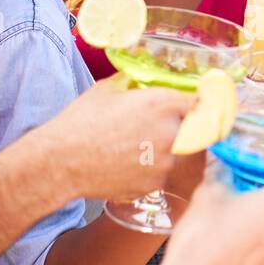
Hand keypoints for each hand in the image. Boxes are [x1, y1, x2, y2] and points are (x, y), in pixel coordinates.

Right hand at [46, 77, 195, 200]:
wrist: (61, 162)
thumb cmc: (81, 122)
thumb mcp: (108, 89)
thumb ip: (134, 83)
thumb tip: (143, 80)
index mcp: (163, 103)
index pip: (201, 102)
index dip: (200, 103)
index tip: (200, 106)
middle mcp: (171, 133)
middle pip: (194, 129)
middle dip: (184, 127)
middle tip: (162, 128)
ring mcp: (165, 162)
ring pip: (179, 153)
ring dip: (166, 149)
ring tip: (137, 147)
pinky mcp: (156, 183)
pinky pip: (163, 172)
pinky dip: (152, 168)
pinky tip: (128, 163)